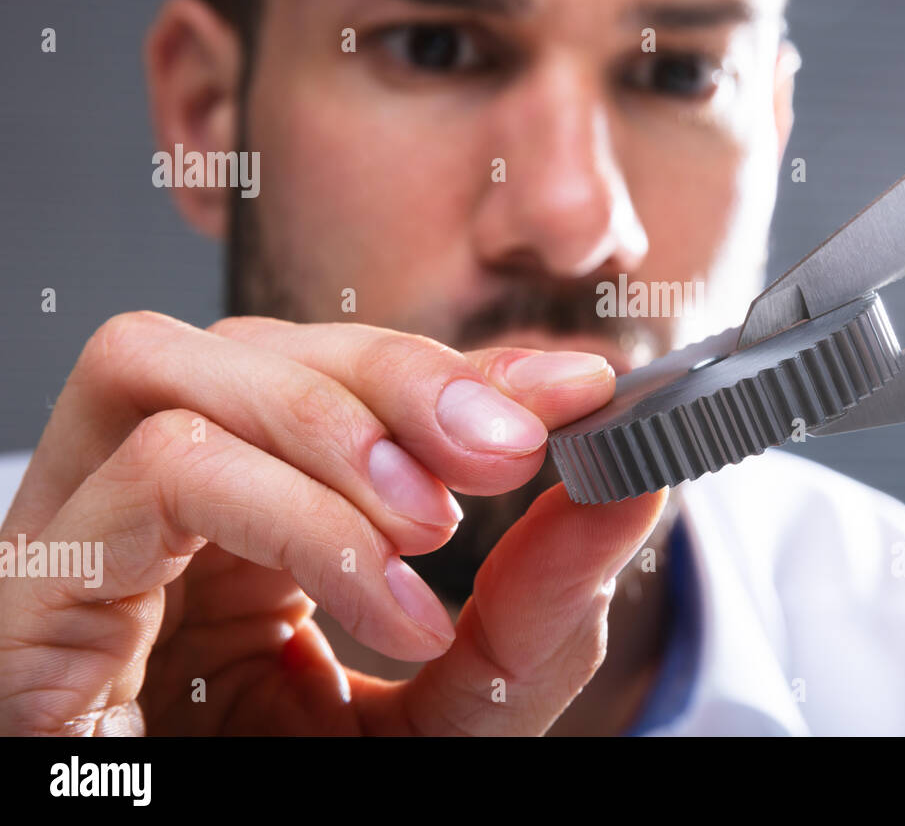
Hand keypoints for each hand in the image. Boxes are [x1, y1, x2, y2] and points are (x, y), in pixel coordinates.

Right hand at [0, 311, 664, 734]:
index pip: (343, 383)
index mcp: (246, 523)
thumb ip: (532, 615)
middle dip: (405, 374)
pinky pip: (160, 471)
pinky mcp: (32, 592)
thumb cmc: (296, 801)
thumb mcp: (449, 714)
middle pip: (259, 344)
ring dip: (335, 421)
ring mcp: (83, 539)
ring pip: (179, 364)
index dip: (465, 365)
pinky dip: (300, 514)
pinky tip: (389, 601)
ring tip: (437, 526)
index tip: (582, 384)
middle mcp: (157, 511)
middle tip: (516, 446)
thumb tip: (625, 488)